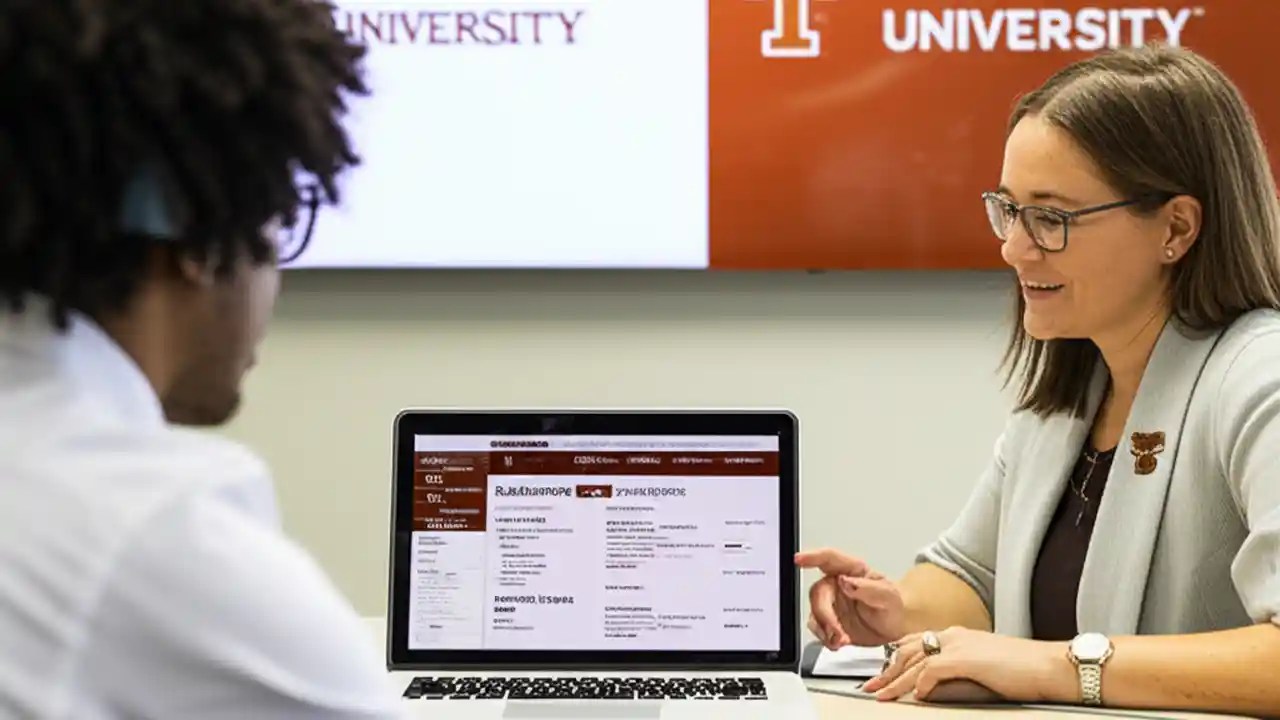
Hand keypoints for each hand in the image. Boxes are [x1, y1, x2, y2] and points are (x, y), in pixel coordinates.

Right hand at [794, 548, 906, 648]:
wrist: (895, 630)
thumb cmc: (893, 606)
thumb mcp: (888, 596)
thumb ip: (867, 588)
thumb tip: (846, 581)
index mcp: (851, 571)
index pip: (828, 558)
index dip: (812, 557)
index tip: (798, 559)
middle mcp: (837, 584)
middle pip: (819, 593)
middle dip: (825, 614)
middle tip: (837, 631)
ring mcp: (831, 604)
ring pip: (815, 613)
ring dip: (826, 629)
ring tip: (842, 640)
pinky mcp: (829, 622)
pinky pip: (818, 629)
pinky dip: (826, 638)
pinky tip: (838, 643)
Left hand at [862, 626, 1075, 704]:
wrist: (1050, 665)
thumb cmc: (1024, 670)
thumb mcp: (983, 668)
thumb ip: (957, 673)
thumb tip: (933, 689)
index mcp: (958, 635)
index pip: (916, 643)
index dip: (895, 659)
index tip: (882, 675)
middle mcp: (954, 635)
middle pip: (908, 651)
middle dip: (886, 671)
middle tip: (870, 688)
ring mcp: (959, 645)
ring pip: (914, 661)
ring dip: (895, 681)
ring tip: (881, 696)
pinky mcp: (966, 658)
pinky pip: (932, 670)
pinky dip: (919, 683)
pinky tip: (914, 696)